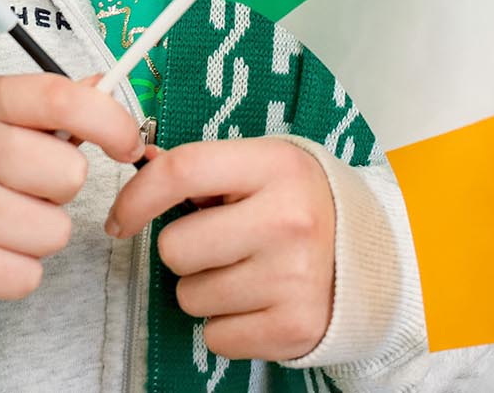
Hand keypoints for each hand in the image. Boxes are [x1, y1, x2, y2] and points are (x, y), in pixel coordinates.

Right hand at [0, 73, 141, 309]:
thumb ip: (52, 104)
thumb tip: (104, 86)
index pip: (63, 100)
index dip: (111, 122)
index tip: (126, 143)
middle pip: (70, 174)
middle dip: (59, 186)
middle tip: (21, 184)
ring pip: (56, 231)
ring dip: (39, 231)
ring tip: (0, 217)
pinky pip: (29, 276)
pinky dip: (17, 269)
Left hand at [104, 138, 334, 362]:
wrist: (372, 258)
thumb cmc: (300, 205)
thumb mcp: (263, 166)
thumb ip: (205, 165)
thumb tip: (143, 157)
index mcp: (275, 166)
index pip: (182, 171)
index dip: (137, 196)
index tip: (121, 218)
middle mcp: (287, 220)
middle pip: (175, 247)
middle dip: (184, 250)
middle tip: (221, 244)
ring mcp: (293, 278)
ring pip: (189, 296)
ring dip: (205, 288)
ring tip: (245, 272)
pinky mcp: (295, 328)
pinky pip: (215, 336)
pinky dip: (227, 325)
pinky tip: (258, 302)